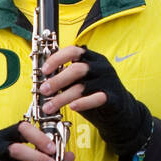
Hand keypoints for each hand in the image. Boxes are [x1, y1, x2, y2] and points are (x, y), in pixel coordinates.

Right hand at [0, 119, 76, 160]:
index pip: (22, 129)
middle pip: (17, 150)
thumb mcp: (35, 151)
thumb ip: (53, 151)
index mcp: (9, 135)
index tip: (53, 148)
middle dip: (38, 159)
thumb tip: (69, 156)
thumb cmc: (20, 158)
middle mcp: (1, 148)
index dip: (38, 138)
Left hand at [35, 46, 150, 154]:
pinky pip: (97, 98)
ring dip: (62, 98)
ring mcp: (109, 81)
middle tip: (43, 90)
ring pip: (82, 87)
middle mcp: (101, 67)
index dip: (57, 58)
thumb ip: (65, 77)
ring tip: (48, 107)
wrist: (119, 110)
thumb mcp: (79, 81)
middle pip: (77, 69)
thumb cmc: (93, 93)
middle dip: (56, 81)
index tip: (44, 70)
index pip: (74, 51)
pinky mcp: (113, 97)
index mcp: (92, 58)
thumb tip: (42, 78)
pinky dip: (83, 103)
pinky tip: (72, 108)